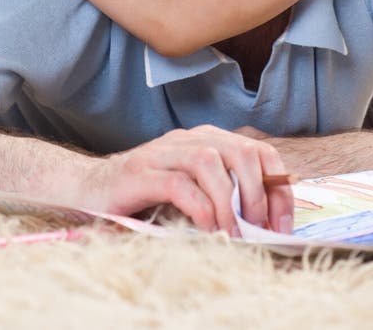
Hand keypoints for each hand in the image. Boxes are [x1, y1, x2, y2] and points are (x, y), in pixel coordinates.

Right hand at [92, 125, 293, 235]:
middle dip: (257, 194)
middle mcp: (188, 139)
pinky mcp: (140, 173)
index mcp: (208, 140)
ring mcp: (163, 152)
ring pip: (210, 161)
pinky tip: (206, 228)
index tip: (282, 223)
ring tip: (233, 233)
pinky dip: (199, 207)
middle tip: (258, 229)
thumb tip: (265, 223)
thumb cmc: (147, 195)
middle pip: (239, 151)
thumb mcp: (193, 191)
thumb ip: (224, 195)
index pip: (258, 150)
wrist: (90, 188)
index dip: (277, 185)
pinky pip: (178, 184)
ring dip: (228, 201)